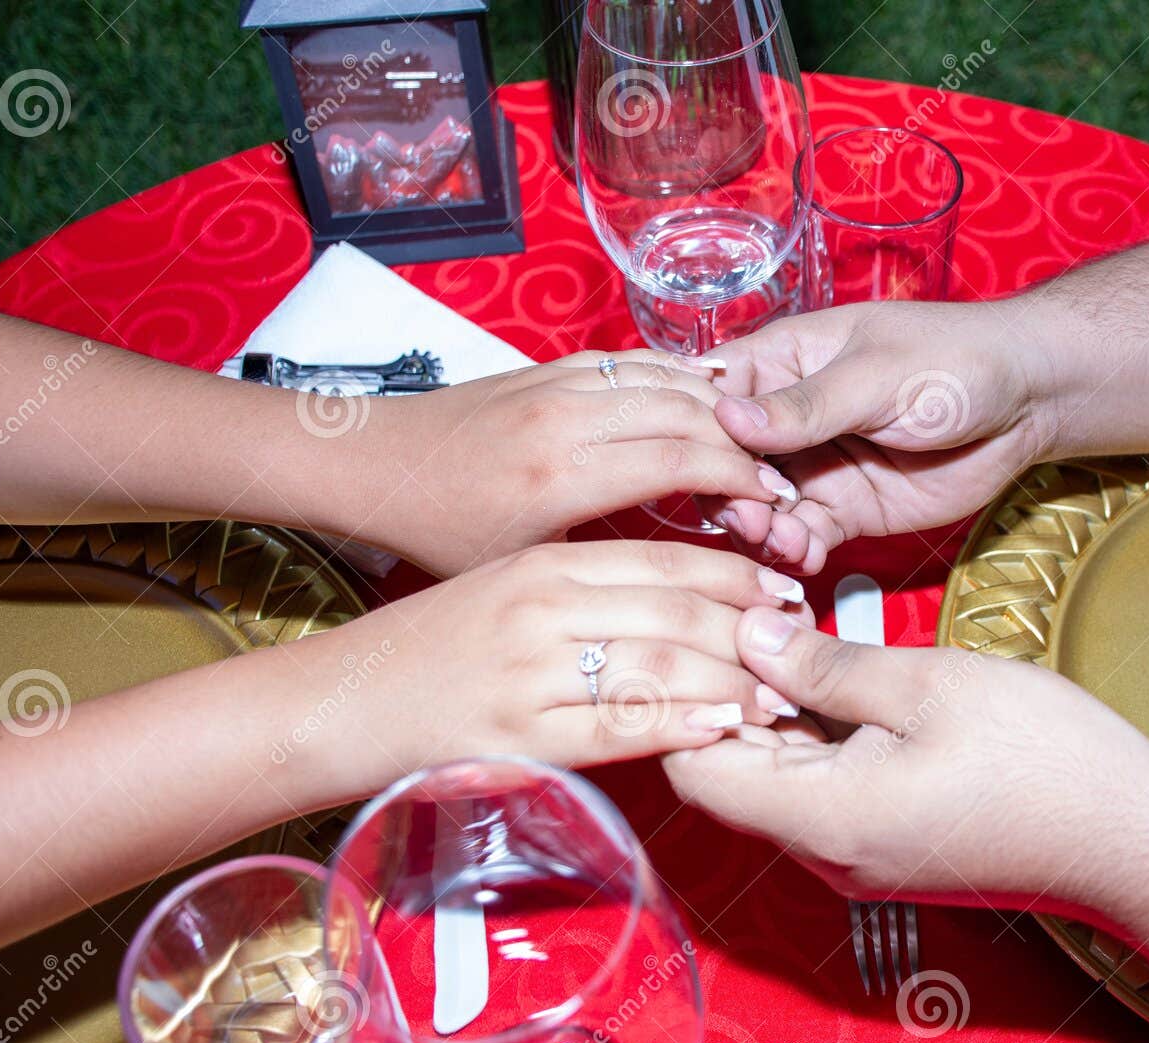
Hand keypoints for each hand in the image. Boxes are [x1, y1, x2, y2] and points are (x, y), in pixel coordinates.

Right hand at [306, 541, 813, 797]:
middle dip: (753, 628)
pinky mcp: (521, 735)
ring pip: (663, 666)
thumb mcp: (505, 585)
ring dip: (735, 681)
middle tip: (798, 643)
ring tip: (779, 695)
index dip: (737, 573)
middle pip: (680, 608)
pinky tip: (723, 727)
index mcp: (545, 562)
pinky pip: (622, 728)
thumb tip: (673, 595)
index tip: (781, 590)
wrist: (338, 699)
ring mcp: (532, 671)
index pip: (667, 558)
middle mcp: (543, 606)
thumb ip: (585, 581)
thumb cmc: (427, 643)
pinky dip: (682, 727)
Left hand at [356, 350, 793, 575]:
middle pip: (686, 412)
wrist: (374, 466)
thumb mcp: (522, 564)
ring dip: (717, 404)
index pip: (682, 459)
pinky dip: (677, 373)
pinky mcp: (549, 367)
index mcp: (561, 474)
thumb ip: (601, 557)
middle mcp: (566, 418)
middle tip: (774, 473)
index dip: (739, 477)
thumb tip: (676, 575)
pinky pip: (631, 360)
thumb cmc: (439, 530)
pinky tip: (707, 388)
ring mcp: (557, 383)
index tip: (772, 499)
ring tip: (754, 435)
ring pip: (664, 378)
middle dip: (742, 442)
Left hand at [662, 607, 1148, 910]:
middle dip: (728, 690)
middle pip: (728, 773)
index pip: (694, 768)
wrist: (1132, 839)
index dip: (688, 694)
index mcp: (824, 818)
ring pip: (774, 776)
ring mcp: (856, 856)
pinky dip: (813, 732)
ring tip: (794, 630)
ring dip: (774, 707)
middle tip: (753, 609)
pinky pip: (819, 788)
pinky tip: (836, 674)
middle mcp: (826, 853)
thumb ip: (827, 663)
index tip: (708, 625)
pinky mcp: (886, 845)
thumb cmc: (1047, 762)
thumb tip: (750, 634)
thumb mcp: (930, 685)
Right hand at [703, 301, 1058, 571]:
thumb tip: (727, 418)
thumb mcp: (875, 376)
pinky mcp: (844, 510)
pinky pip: (802, 537)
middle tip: (748, 513)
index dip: (693, 429)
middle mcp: (785, 419)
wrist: (1027, 402)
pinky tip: (802, 556)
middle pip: (724, 461)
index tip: (695, 460)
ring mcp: (813, 468)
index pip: (709, 393)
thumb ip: (805, 406)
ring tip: (777, 538)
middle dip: (726, 490)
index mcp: (780, 362)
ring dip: (758, 528)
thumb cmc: (954, 360)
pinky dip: (794, 552)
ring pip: (758, 507)